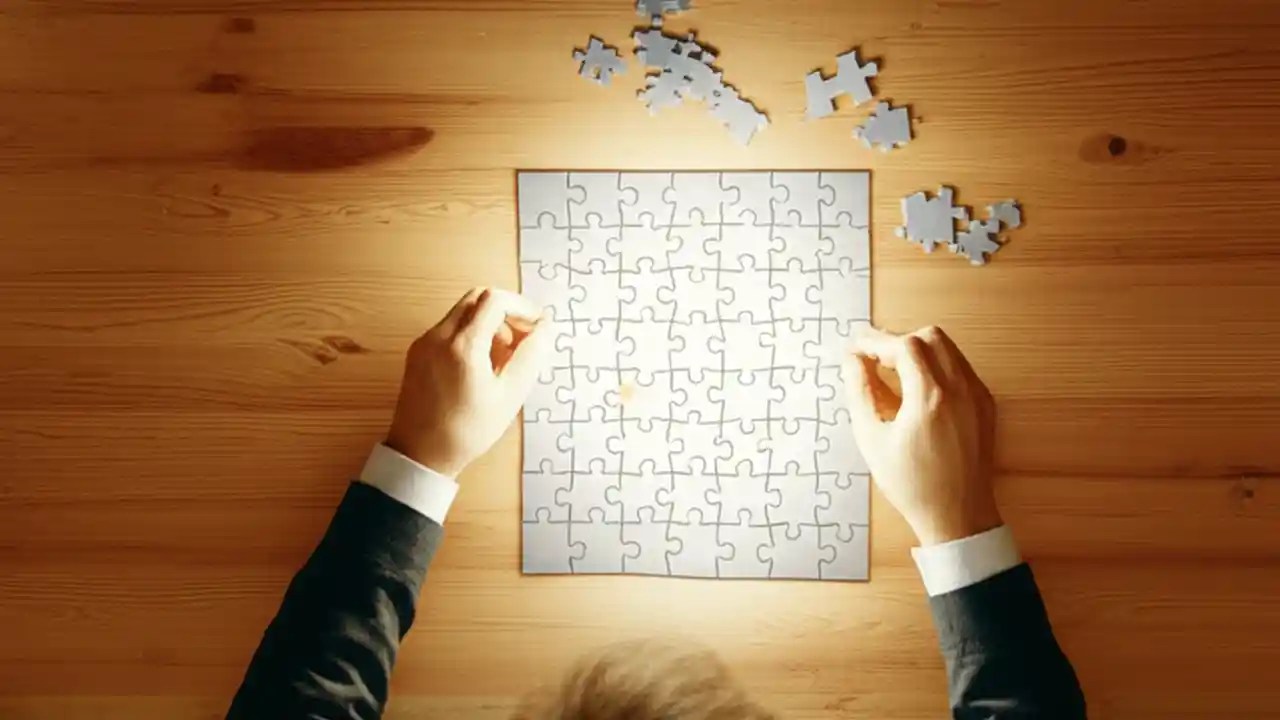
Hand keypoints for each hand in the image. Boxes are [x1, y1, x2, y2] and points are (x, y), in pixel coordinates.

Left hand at [386, 288, 551, 476]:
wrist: (420, 454)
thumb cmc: (467, 431)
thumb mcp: (510, 396)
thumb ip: (531, 356)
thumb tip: (545, 329)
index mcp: (463, 346)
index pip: (496, 300)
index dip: (523, 308)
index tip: (537, 328)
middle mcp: (438, 336)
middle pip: (478, 298)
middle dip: (506, 311)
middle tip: (523, 339)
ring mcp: (424, 343)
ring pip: (463, 311)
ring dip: (489, 322)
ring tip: (504, 357)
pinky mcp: (418, 352)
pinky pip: (449, 328)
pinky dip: (471, 333)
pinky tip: (481, 364)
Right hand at [843, 326, 1001, 545]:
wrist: (957, 515)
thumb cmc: (912, 485)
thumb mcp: (872, 439)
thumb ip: (860, 392)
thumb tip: (852, 360)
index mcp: (930, 398)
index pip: (903, 346)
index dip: (875, 342)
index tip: (856, 348)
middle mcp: (961, 390)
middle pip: (929, 336)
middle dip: (898, 341)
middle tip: (873, 357)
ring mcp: (977, 396)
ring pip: (948, 348)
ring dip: (918, 350)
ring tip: (893, 371)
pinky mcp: (986, 404)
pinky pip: (960, 368)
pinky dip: (937, 365)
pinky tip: (917, 388)